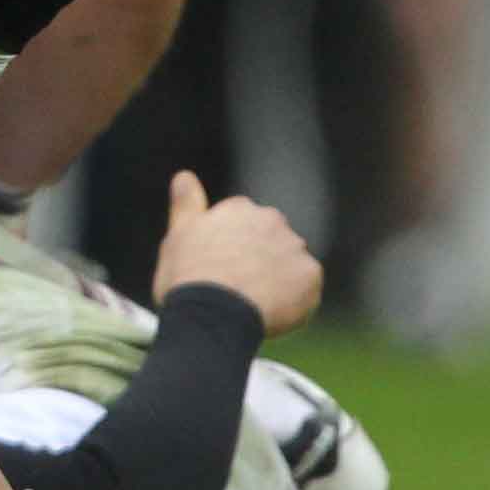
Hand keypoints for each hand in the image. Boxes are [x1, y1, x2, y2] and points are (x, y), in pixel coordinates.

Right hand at [152, 169, 321, 336]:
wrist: (214, 314)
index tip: (219, 267)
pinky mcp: (312, 275)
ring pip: (289, 265)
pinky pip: (306, 289)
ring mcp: (294, 247)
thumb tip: (184, 176)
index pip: (244, 223)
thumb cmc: (189, 277)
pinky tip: (270, 313)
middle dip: (260, 259)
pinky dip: (294, 301)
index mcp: (239, 209)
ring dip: (278, 280)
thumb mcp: (178, 236)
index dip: (232, 247)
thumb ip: (187, 204)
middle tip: (238, 287)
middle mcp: (272, 220)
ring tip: (253, 304)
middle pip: (271, 241)